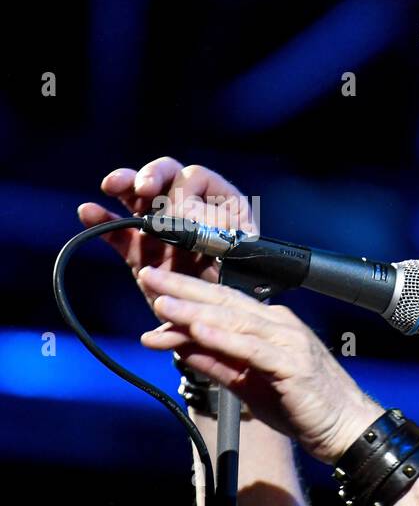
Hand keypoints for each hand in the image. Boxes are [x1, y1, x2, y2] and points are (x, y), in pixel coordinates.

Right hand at [78, 157, 253, 318]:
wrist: (224, 330)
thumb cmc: (243, 294)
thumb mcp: (241, 264)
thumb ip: (219, 240)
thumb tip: (190, 220)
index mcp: (225, 208)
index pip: (199, 179)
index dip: (186, 192)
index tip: (182, 217)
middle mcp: (194, 211)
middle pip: (167, 177)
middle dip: (154, 176)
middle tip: (145, 187)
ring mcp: (165, 229)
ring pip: (140, 196)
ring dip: (125, 184)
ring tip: (112, 185)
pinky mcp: (143, 251)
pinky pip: (120, 232)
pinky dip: (103, 221)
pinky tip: (88, 212)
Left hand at [137, 265, 385, 464]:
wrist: (346, 429)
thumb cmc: (303, 407)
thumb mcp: (249, 383)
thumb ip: (217, 362)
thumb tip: (180, 346)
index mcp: (271, 327)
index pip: (223, 304)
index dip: (188, 293)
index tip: (154, 287)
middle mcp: (281, 326)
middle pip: (225, 302)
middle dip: (184, 290)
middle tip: (148, 279)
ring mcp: (289, 342)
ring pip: (235, 321)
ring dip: (196, 311)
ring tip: (163, 304)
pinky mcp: (293, 364)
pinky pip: (252, 348)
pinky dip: (224, 337)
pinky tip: (198, 330)